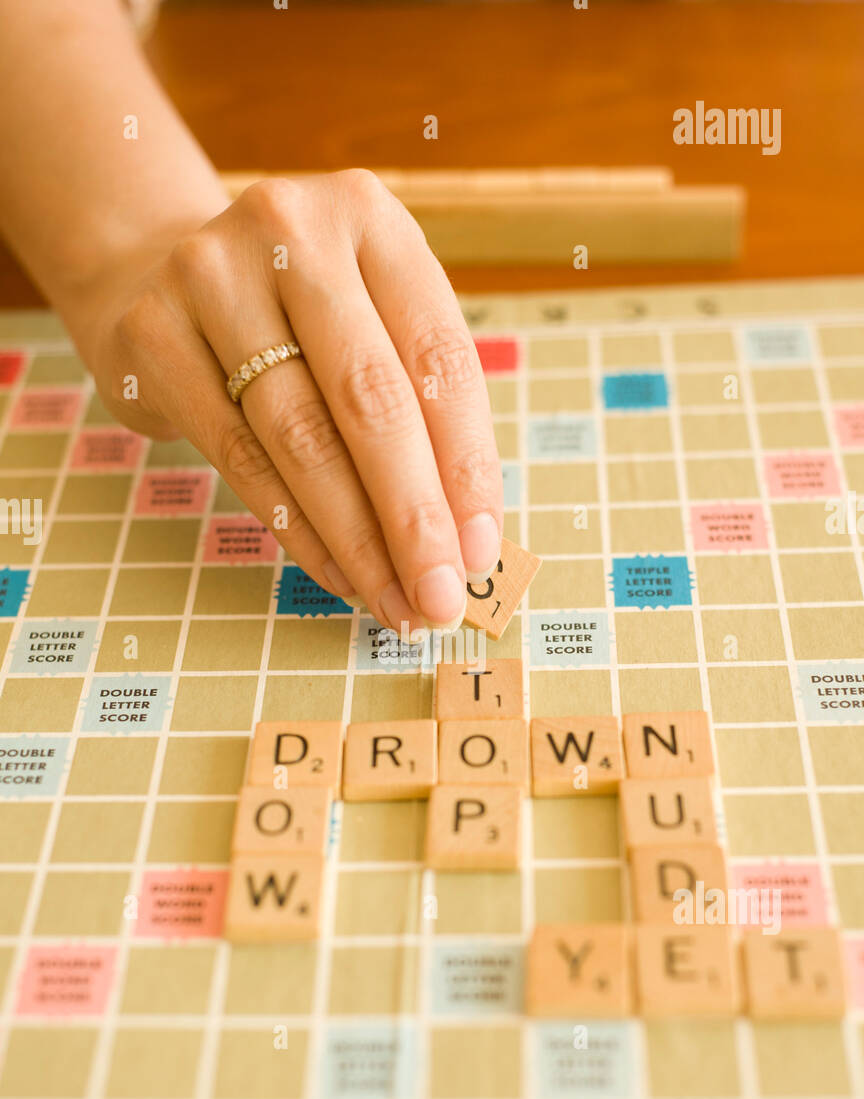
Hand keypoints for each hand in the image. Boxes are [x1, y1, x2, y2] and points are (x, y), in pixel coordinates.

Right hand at [90, 171, 502, 634]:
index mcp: (370, 216)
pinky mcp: (153, 333)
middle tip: (442, 598)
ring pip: (300, 437)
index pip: (436, 355)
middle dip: (414, 516)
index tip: (483, 551)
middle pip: (369, 398)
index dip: (466, 464)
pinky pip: (238, 457)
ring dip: (357, 539)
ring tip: (394, 601)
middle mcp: (290, 231)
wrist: (152, 274)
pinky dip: (296, 529)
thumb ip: (421, 408)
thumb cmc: (296, 318)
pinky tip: (337, 574)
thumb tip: (471, 542)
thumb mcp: (370, 322)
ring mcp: (210, 275)